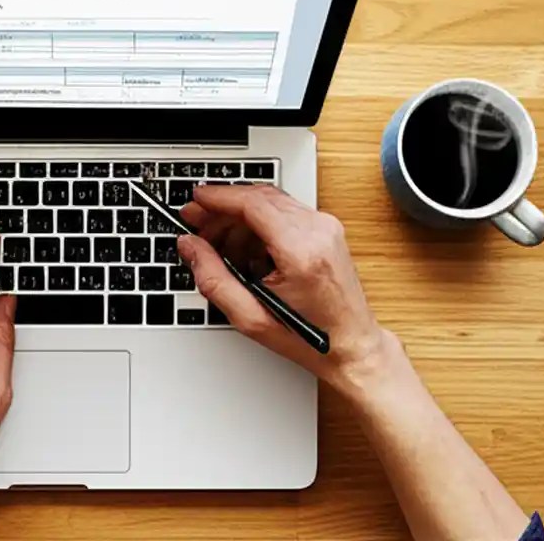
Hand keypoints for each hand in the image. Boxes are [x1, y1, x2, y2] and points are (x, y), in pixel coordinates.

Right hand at [176, 184, 390, 390]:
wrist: (352, 346)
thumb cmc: (312, 338)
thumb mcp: (250, 317)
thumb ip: (213, 279)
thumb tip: (191, 247)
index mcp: (301, 253)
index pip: (253, 204)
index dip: (218, 197)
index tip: (196, 200)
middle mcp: (318, 232)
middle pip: (259, 197)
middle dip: (223, 207)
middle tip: (197, 222)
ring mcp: (326, 228)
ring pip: (270, 202)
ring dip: (239, 216)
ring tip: (218, 243)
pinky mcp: (327, 230)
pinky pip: (283, 212)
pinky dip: (257, 223)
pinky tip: (243, 248)